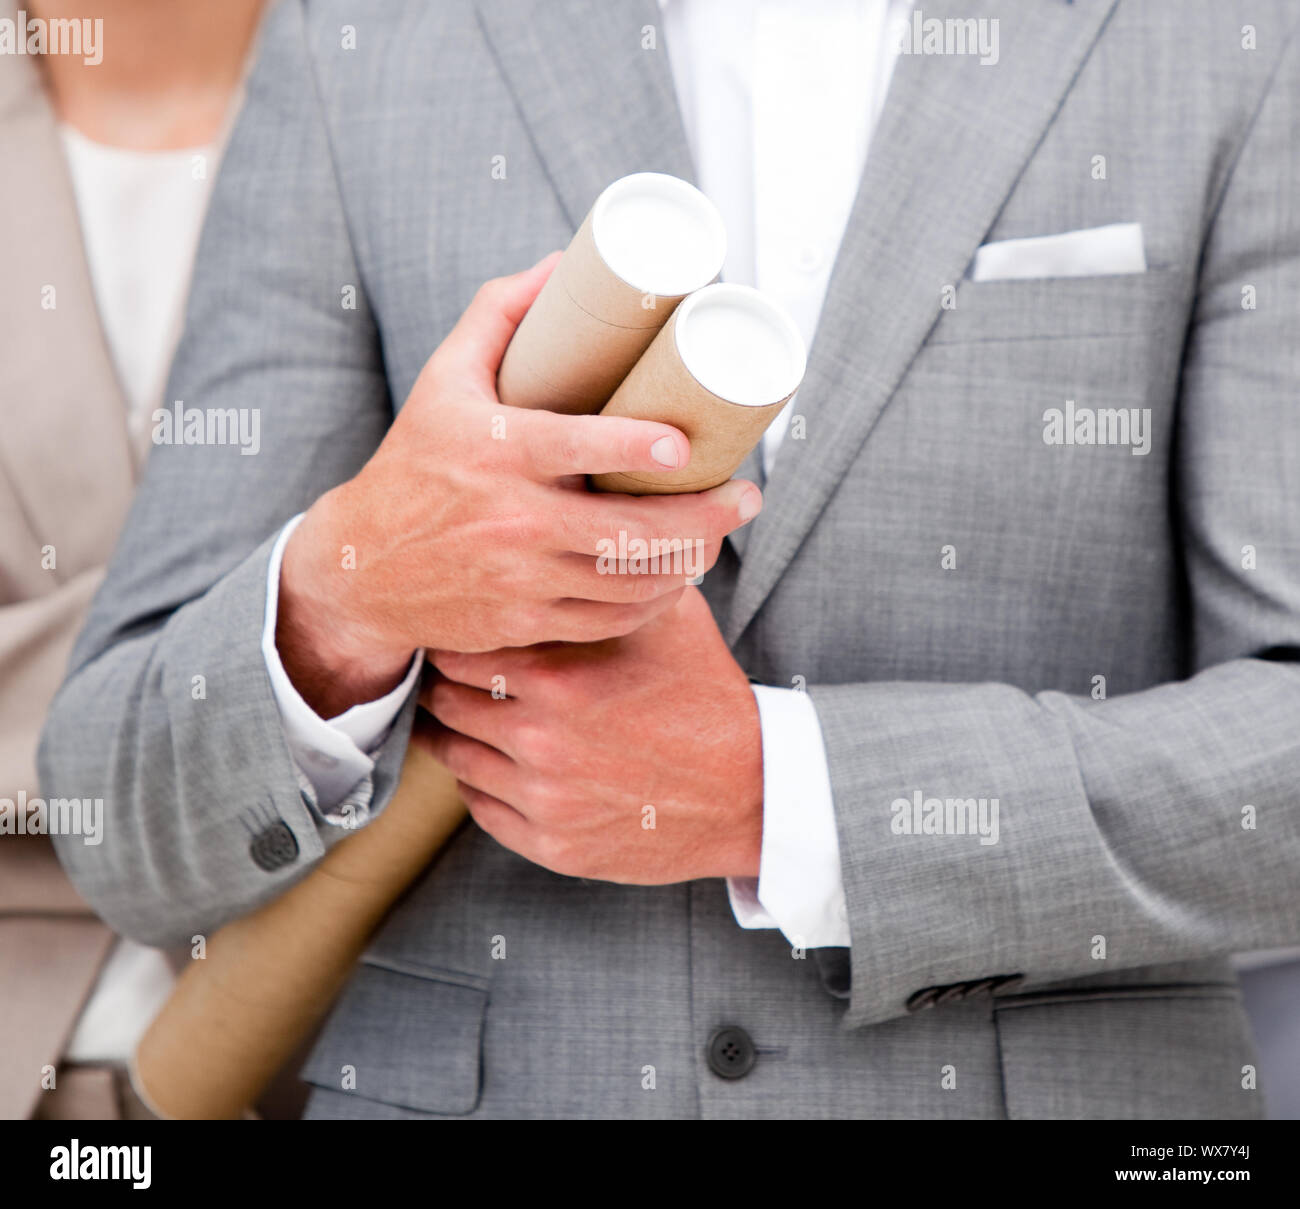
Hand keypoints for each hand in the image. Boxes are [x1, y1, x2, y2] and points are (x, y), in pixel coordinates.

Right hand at [276, 255, 762, 715]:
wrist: (361, 567)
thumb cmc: (413, 462)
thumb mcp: (443, 380)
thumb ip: (500, 316)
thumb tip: (562, 261)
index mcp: (496, 451)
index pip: (577, 448)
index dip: (637, 449)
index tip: (686, 446)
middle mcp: (511, 519)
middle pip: (628, 531)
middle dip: (705, 519)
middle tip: (747, 497)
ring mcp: (520, 578)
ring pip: (629, 583)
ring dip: (689, 562)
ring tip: (719, 538)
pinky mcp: (524, 621)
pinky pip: (607, 622)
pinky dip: (651, 605)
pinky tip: (674, 582)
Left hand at [418, 586, 762, 882]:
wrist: (751, 791)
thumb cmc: (705, 694)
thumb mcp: (667, 615)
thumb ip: (614, 567)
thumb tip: (586, 503)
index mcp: (556, 678)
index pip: (456, 647)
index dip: (457, 633)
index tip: (465, 626)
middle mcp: (537, 742)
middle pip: (444, 700)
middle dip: (449, 680)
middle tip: (461, 667)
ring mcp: (542, 800)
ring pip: (452, 756)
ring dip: (457, 731)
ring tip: (474, 711)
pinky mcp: (550, 846)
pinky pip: (477, 806)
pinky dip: (481, 781)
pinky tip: (502, 759)